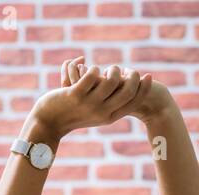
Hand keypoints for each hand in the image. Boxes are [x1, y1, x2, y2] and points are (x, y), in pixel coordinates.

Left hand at [30, 58, 152, 137]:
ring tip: (110, 68)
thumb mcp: (94, 112)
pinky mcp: (75, 95)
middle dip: (133, 77)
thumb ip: (108, 103)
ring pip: (110, 82)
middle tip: (130, 70)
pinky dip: (93, 69)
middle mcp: (101, 112)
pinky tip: (91, 67)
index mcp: (109, 117)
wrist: (49, 122)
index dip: (143, 89)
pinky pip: (90, 77)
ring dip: (113, 70)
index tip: (149, 76)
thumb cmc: (73, 115)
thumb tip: (122, 88)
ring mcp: (88, 104)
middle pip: (126, 91)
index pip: (133, 102)